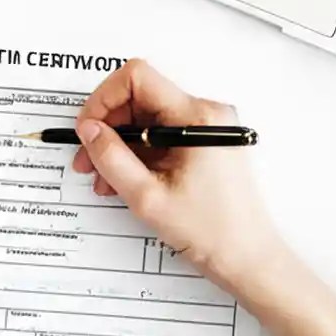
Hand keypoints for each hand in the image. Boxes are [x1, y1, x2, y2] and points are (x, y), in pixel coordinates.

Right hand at [73, 60, 335, 335]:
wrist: (248, 258)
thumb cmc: (213, 232)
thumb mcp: (147, 197)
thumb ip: (111, 158)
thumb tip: (88, 130)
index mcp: (197, 118)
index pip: (138, 77)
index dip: (104, 98)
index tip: (89, 126)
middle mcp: (206, 114)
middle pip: (139, 98)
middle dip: (107, 127)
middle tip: (88, 158)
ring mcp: (207, 128)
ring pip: (147, 119)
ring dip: (119, 144)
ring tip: (104, 177)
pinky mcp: (205, 142)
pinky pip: (161, 135)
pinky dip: (138, 154)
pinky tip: (124, 180)